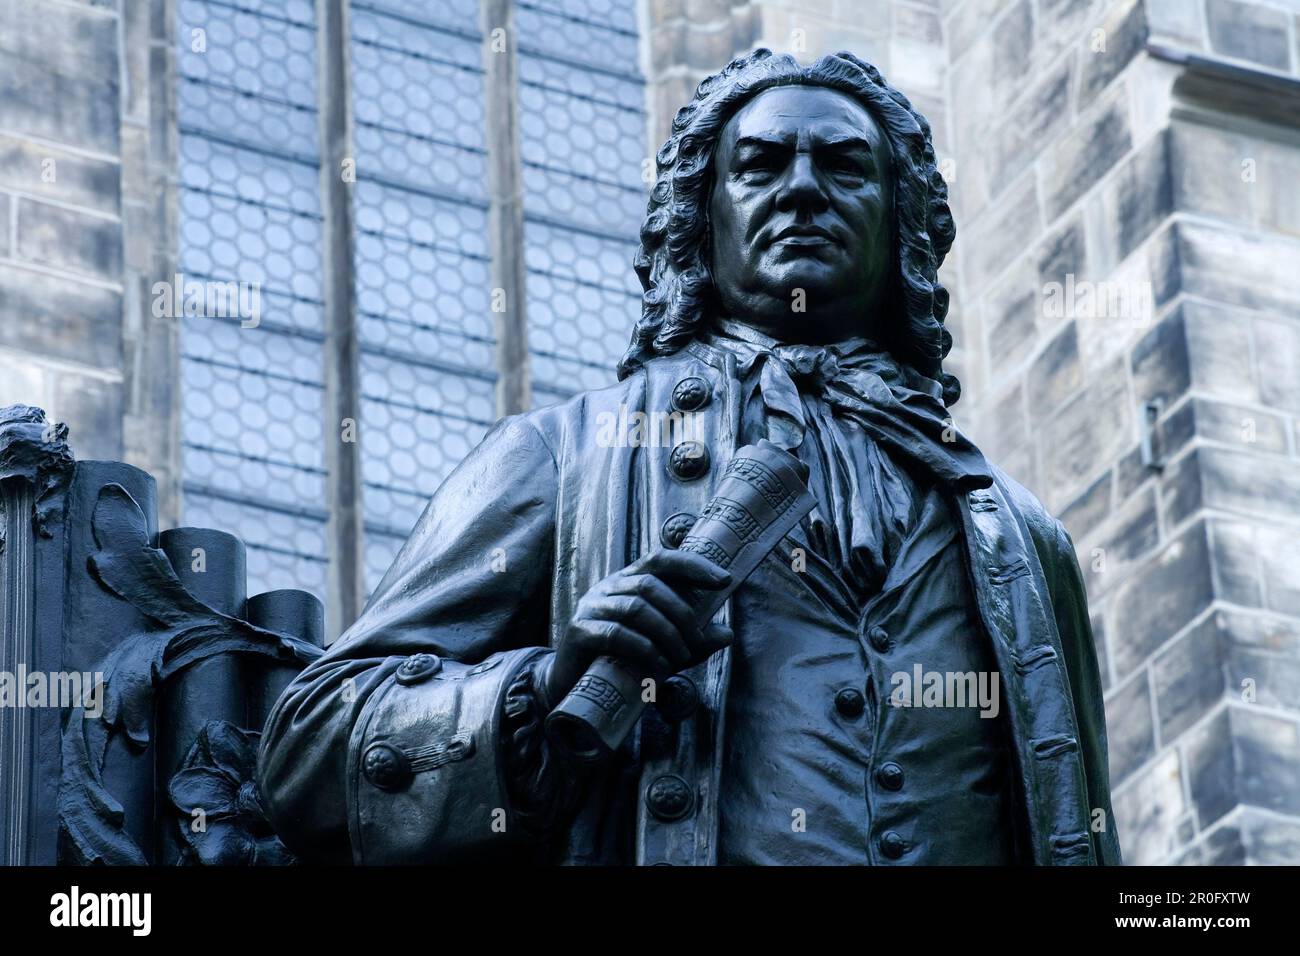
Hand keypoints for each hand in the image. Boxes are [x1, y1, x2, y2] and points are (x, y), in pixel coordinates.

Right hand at [544, 550, 733, 703]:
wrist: (574, 685)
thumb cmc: (622, 661)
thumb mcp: (665, 649)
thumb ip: (693, 642)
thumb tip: (727, 634)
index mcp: (629, 581)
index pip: (662, 559)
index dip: (693, 565)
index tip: (724, 580)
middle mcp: (608, 587)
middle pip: (650, 584)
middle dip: (681, 613)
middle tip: (697, 641)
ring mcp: (591, 607)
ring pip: (635, 608)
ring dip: (666, 633)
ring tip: (680, 657)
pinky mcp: (579, 632)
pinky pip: (614, 633)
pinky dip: (643, 649)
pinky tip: (658, 666)